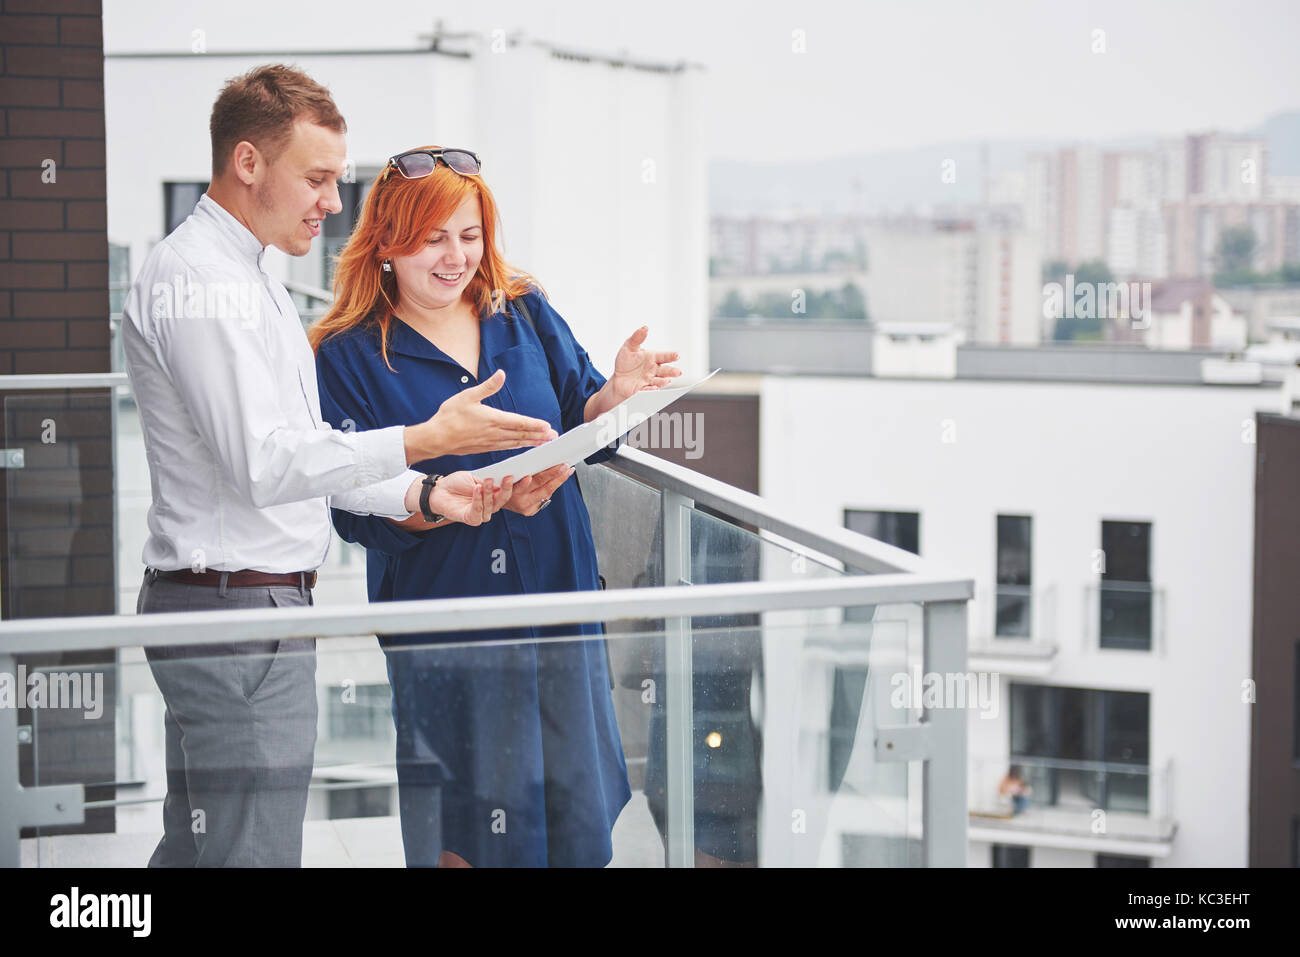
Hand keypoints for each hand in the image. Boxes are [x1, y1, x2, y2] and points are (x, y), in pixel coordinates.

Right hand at [408, 369, 557, 460]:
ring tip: (544, 442)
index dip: (534, 425)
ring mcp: (490, 443)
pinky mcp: (485, 448)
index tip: (547, 427)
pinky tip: (523, 446)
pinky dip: (518, 447)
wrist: (436, 438)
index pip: (519, 422)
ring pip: (515, 443)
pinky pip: (506, 448)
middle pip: (521, 435)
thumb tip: (501, 374)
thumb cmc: (449, 417)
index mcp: (492, 419)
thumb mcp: (468, 396)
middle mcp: (494, 433)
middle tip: (553, 437)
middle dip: (539, 436)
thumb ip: (488, 386)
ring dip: (531, 442)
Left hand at [429, 471, 512, 526]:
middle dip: (507, 488)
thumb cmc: (457, 483)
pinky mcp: (471, 519)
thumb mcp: (475, 477)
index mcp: (494, 495)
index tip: (526, 476)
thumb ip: (488, 480)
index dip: (518, 485)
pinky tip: (477, 489)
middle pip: (503, 499)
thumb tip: (502, 478)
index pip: (509, 491)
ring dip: (489, 492)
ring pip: (491, 505)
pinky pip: (478, 510)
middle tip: (510, 477)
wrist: (438, 491)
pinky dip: (478, 499)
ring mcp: (482, 514)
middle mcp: (490, 506)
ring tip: (486, 481)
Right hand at [502, 464, 572, 516]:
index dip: (547, 473)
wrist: (494, 501)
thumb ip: (521, 469)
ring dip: (559, 481)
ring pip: (547, 493)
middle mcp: (521, 501)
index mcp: (512, 490)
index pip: (534, 480)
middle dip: (557, 475)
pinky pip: (545, 498)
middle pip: (543, 487)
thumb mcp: (507, 474)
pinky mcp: (531, 511)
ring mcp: (527, 507)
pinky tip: (560, 478)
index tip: (558, 465)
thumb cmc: (501, 482)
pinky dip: (552, 487)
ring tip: (567, 471)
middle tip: (566, 466)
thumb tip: (542, 458)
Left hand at [608, 327, 681, 401]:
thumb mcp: (629, 347)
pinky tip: (654, 387)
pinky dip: (651, 389)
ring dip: (663, 381)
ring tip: (667, 380)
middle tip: (678, 372)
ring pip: (659, 381)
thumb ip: (637, 338)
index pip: (663, 356)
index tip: (677, 355)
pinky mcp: (643, 389)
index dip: (671, 356)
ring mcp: (649, 380)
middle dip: (672, 371)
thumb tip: (645, 328)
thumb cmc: (625, 362)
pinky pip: (648, 389)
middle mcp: (653, 369)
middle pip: (665, 370)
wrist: (618, 378)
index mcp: (652, 358)